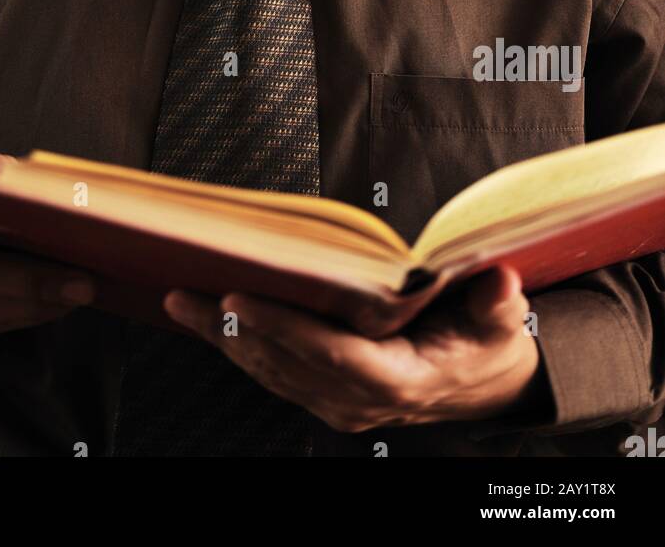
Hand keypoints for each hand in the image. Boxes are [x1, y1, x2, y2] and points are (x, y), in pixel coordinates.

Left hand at [162, 265, 543, 432]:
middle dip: (234, 329)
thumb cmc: (486, 344)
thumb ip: (497, 304)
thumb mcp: (502, 323)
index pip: (330, 355)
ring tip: (182, 302)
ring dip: (225, 339)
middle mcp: (360, 400)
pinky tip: (209, 322)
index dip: (283, 329)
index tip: (242, 301)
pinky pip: (275, 373)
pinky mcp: (326, 396)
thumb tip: (501, 281)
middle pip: (286, 363)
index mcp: (399, 380)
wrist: (484, 385)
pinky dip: (239, 346)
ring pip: (271, 371)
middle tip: (188, 295)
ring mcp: (339, 403)